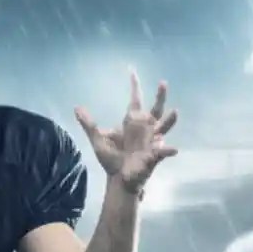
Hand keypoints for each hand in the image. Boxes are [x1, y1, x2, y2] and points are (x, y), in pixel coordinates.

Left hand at [75, 72, 178, 193]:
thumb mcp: (98, 140)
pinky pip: (163, 151)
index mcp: (131, 124)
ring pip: (164, 127)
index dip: (135, 87)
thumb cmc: (111, 160)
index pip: (134, 101)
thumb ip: (89, 124)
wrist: (119, 180)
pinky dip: (168, 150)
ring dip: (170, 120)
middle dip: (160, 97)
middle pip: (155, 109)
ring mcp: (151, 142)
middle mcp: (144, 129)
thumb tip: (77, 107)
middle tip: (163, 82)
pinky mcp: (154, 156)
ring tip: (175, 111)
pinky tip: (173, 149)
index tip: (132, 72)